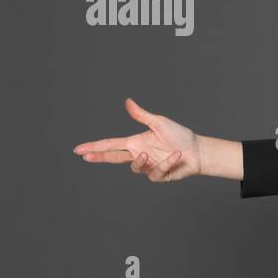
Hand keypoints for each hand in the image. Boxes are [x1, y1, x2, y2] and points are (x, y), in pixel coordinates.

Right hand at [72, 98, 200, 182]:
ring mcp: (148, 166)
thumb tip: (128, 101)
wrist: (198, 150)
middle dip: (99, 157)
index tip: (79, 150)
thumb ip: (142, 115)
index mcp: (135, 142)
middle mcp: (139, 154)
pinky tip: (176, 155)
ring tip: (151, 153)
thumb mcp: (159, 123)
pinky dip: (167, 162)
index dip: (95, 147)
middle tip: (86, 157)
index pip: (111, 145)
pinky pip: (156, 172)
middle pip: (113, 158)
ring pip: (135, 167)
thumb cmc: (180, 135)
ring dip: (142, 160)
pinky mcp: (159, 175)